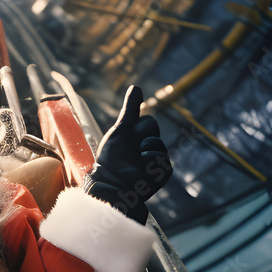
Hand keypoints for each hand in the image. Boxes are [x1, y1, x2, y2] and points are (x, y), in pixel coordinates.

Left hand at [81, 85, 171, 222]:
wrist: (109, 185)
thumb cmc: (110, 160)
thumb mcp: (120, 131)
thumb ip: (130, 110)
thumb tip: (137, 86)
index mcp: (139, 139)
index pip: (147, 121)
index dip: (134, 127)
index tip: (124, 139)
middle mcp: (149, 149)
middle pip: (152, 126)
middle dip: (136, 135)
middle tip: (127, 150)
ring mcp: (156, 162)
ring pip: (157, 142)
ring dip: (142, 147)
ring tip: (133, 160)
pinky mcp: (162, 174)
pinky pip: (163, 158)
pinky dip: (151, 159)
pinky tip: (142, 166)